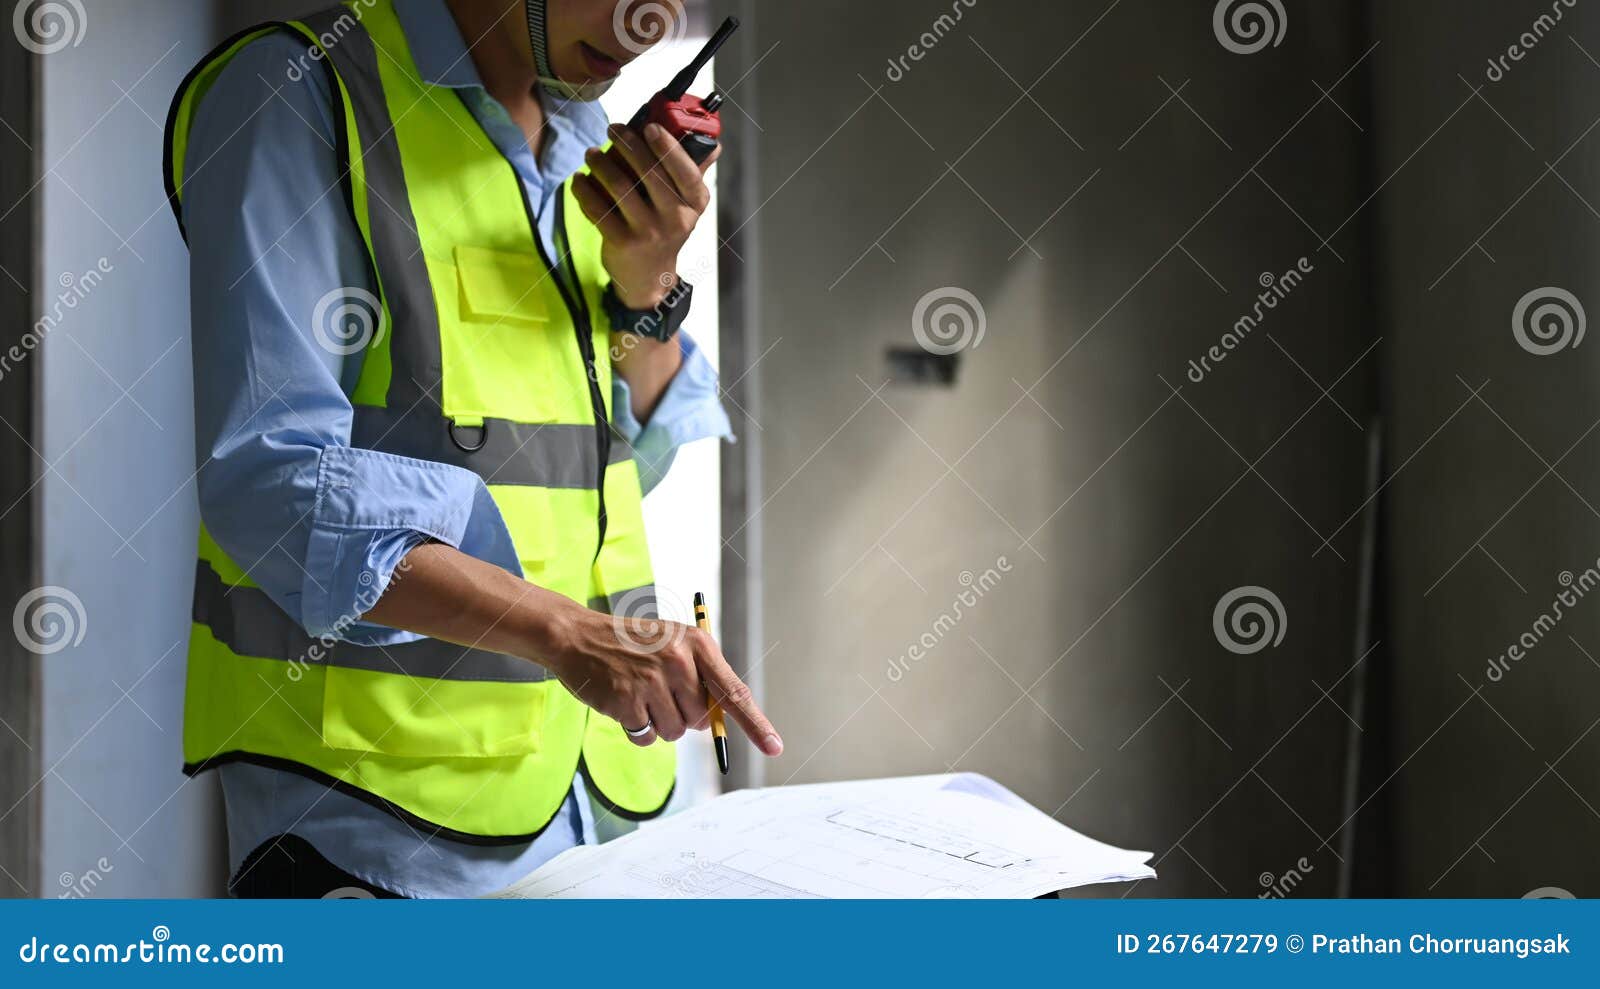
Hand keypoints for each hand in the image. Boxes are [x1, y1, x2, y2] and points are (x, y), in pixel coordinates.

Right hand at [540, 598, 782, 754]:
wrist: (578, 635)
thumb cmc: (633, 644)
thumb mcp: (673, 644)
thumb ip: (700, 678)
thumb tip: (713, 723)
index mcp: (698, 644)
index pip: (734, 692)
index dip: (756, 724)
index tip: (775, 747)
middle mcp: (678, 660)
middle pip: (702, 719)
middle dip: (685, 716)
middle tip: (661, 691)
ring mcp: (651, 681)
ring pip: (675, 732)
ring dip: (660, 724)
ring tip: (640, 694)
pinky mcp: (626, 700)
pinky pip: (647, 737)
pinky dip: (638, 730)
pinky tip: (624, 703)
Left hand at [571, 122, 719, 308]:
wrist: (649, 277)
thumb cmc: (665, 229)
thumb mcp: (685, 206)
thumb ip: (693, 172)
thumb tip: (713, 143)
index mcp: (694, 204)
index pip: (686, 171)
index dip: (667, 147)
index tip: (649, 127)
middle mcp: (676, 218)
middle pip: (649, 172)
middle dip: (627, 144)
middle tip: (613, 129)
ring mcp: (649, 232)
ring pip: (620, 186)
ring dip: (601, 163)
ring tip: (592, 153)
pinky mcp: (623, 242)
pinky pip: (598, 208)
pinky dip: (584, 189)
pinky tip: (580, 179)